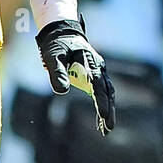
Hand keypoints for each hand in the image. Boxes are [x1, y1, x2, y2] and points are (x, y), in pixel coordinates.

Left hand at [36, 17, 115, 133]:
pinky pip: (102, 92)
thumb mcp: (53, 57)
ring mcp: (98, 71)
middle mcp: (98, 67)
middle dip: (109, 110)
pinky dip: (102, 106)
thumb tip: (62, 92)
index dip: (102, 100)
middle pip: (107, 91)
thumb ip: (57, 73)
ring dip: (108, 110)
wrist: (62, 33)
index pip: (98, 84)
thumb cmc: (56, 45)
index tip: (105, 115)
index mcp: (89, 62)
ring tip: (106, 129)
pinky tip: (100, 122)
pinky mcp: (94, 76)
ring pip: (107, 93)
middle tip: (109, 128)